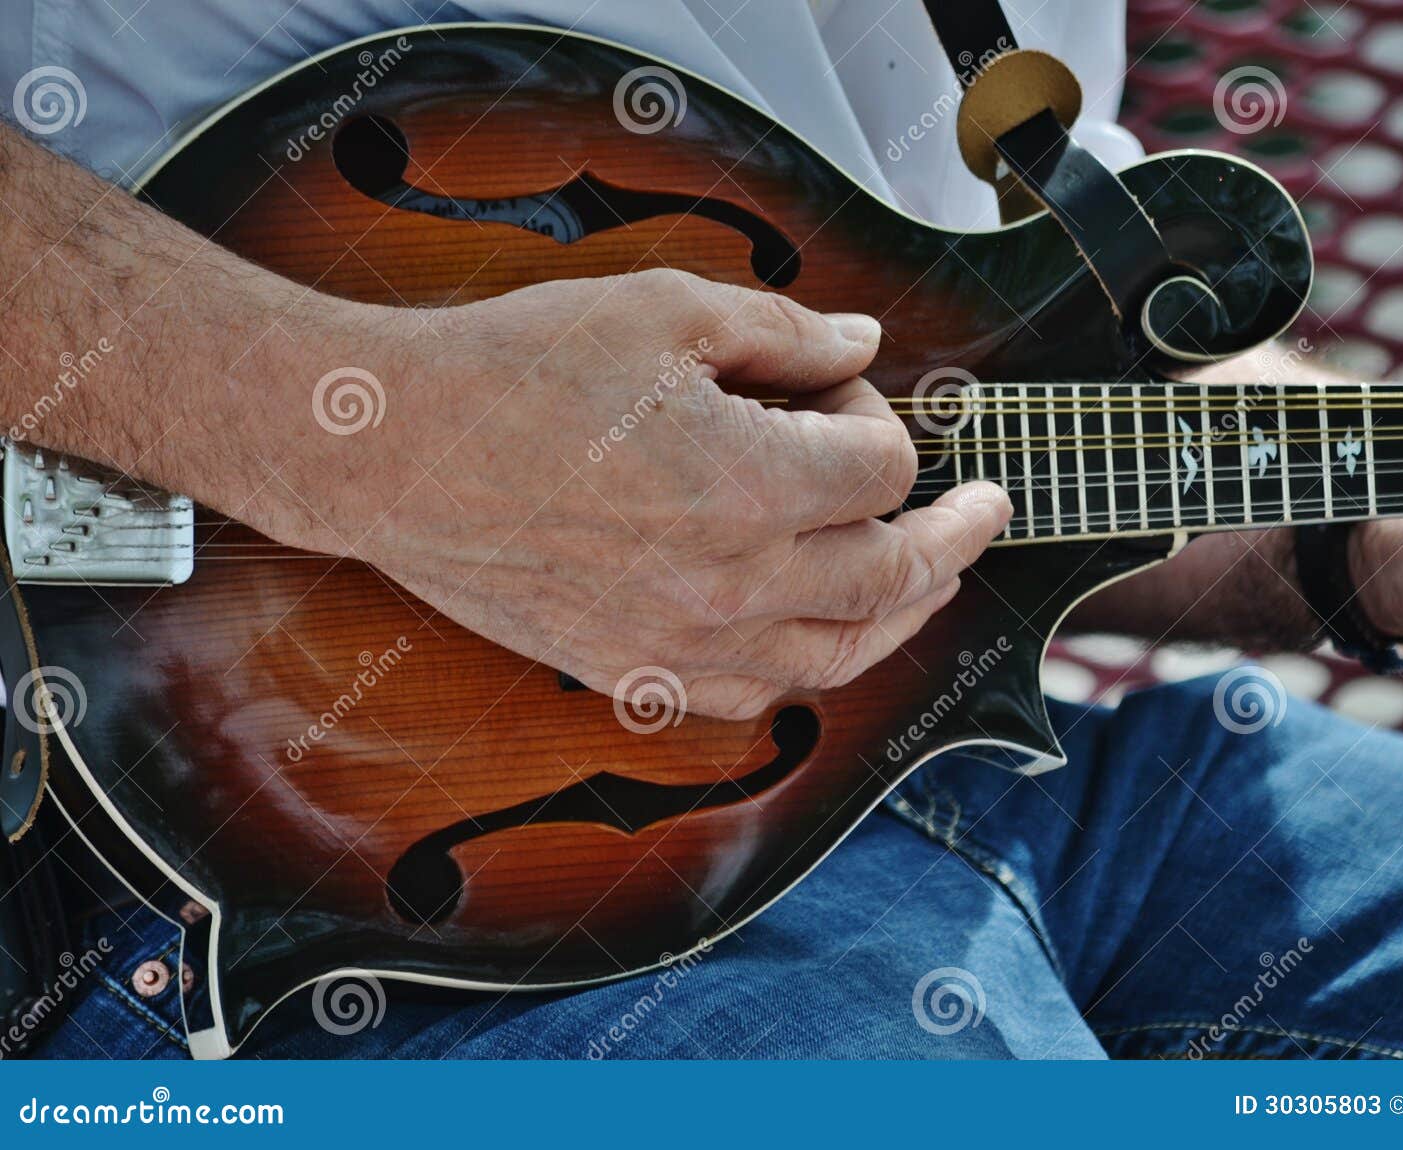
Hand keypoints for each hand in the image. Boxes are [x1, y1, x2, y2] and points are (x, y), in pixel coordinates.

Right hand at [255, 269, 1010, 718]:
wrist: (394, 453)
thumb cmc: (516, 371)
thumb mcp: (665, 309)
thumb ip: (787, 331)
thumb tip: (863, 341)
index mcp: (751, 486)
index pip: (883, 471)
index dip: (882, 419)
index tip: (845, 393)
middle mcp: (732, 584)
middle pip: (891, 577)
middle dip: (951, 539)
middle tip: (986, 513)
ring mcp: (683, 643)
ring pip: (838, 658)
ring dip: (902, 619)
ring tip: (931, 585)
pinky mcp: (634, 673)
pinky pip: (753, 701)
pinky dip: (807, 672)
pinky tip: (819, 644)